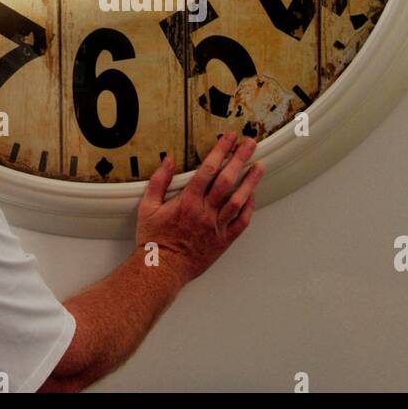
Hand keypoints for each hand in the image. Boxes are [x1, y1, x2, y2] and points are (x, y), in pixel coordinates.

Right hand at [135, 132, 262, 283]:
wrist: (161, 270)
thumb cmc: (153, 240)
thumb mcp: (147, 208)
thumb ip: (158, 182)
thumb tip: (168, 160)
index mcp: (187, 201)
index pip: (208, 169)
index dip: (221, 150)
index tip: (229, 138)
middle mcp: (205, 212)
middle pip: (227, 180)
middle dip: (240, 158)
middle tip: (251, 143)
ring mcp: (216, 226)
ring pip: (239, 199)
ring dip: (251, 181)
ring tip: (260, 165)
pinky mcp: (223, 241)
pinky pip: (241, 222)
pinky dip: (249, 208)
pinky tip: (253, 195)